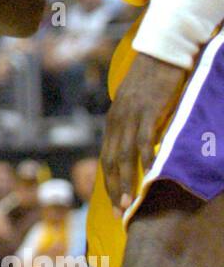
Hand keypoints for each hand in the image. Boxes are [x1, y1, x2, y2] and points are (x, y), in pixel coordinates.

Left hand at [101, 53, 188, 213]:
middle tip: (119, 214)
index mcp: (113, 122)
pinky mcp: (147, 109)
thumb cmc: (152, 80)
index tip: (113, 206)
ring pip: (124, 155)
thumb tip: (138, 150)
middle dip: (113, 190)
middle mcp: (116, 121)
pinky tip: (150, 172)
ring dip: (126, 181)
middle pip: (110, 162)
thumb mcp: (136, 106)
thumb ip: (133, 126)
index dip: (108, 184)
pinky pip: (144, 138)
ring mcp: (130, 116)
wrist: (160, 53)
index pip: (106, 159)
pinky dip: (146, 157)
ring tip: (129, 203)